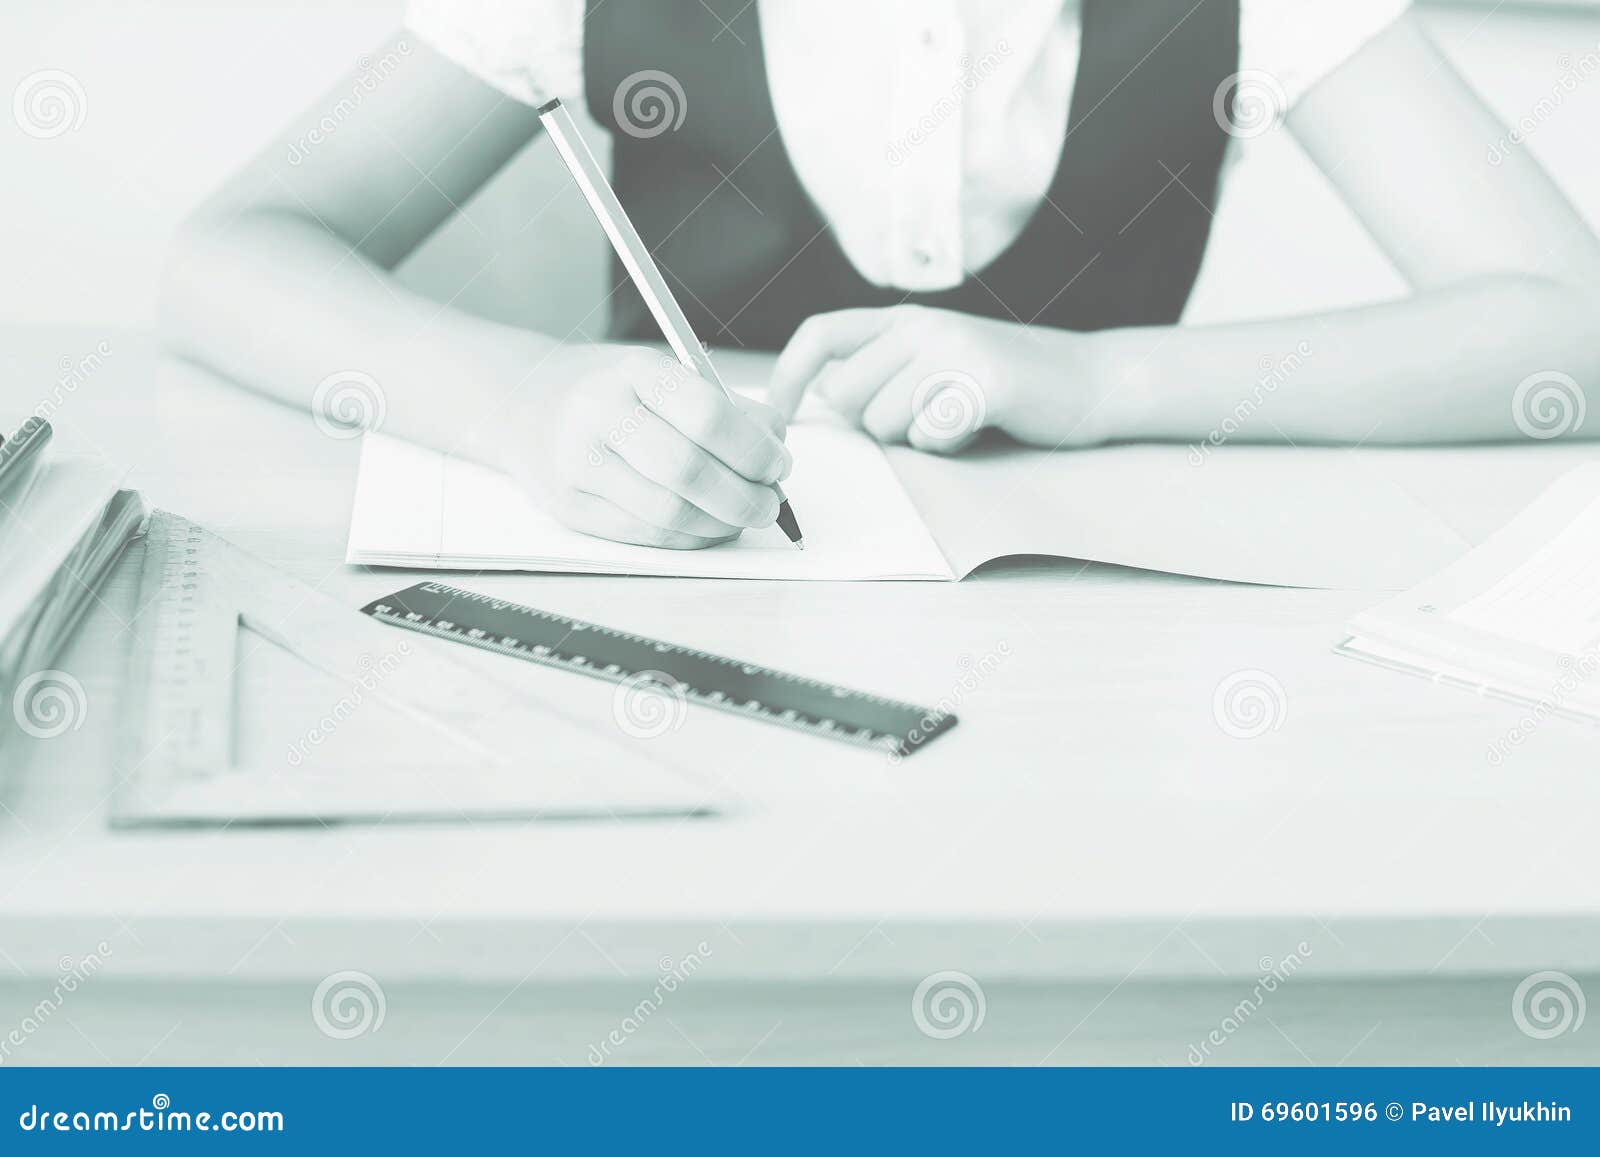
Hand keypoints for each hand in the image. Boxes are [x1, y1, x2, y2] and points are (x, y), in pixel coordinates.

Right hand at [497, 344, 790, 548]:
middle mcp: (600, 413)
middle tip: (769, 504)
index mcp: (635, 370)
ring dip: (720, 524)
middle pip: (688, 471)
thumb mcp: (668, 376)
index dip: (754, 450)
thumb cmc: (615, 392)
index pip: (707, 415)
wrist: (527, 405)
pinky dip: (689, 538)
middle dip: (743, 497)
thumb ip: (730, 408)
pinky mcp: (571, 508)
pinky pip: (646, 535)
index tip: (778, 466)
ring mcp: (579, 464)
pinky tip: (707, 527)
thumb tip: (775, 451)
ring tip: (742, 516)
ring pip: (668, 512)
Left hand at [769, 306, 1113, 451]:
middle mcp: (923, 324)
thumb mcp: (937, 366)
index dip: (789, 377)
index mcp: (905, 319)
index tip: (779, 417)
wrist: (1092, 380)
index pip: (821, 335)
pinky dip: (948, 445)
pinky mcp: (983, 380)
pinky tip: (976, 427)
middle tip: (921, 421)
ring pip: (884, 420)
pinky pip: (930, 434)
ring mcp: (954, 348)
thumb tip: (824, 400)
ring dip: (914, 439)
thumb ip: (885, 373)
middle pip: (847, 394)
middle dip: (873, 425)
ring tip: (956, 421)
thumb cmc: (1007, 386)